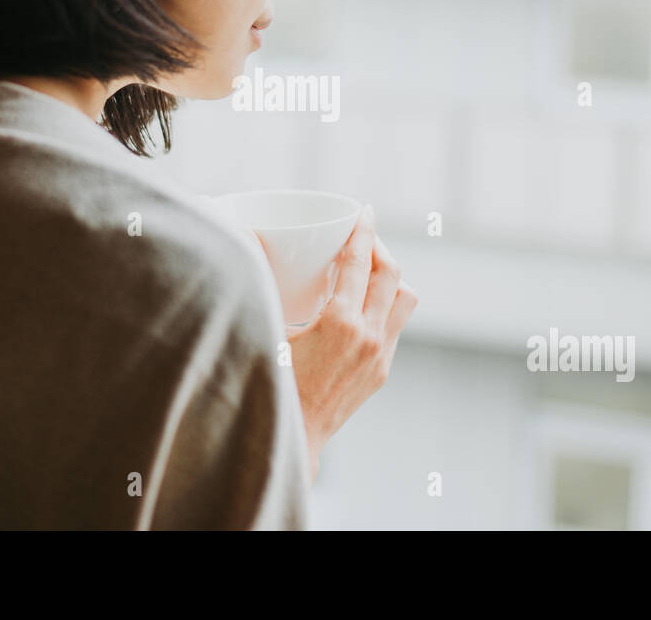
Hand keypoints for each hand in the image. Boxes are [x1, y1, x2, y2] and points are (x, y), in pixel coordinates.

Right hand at [283, 205, 417, 480]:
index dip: (362, 231)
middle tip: (361, 235)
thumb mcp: (262, 328)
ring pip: (404, 300)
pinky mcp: (381, 372)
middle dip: (378, 248)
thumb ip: (257, 280)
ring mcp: (380, 357)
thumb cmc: (268, 385)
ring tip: (366, 268)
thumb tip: (245, 235)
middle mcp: (369, 338)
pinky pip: (395, 325)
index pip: (359, 262)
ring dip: (389, 278)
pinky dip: (385, 304)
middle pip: (392, 275)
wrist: (290, 440)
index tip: (363, 210)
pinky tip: (361, 304)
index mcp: (341, 324)